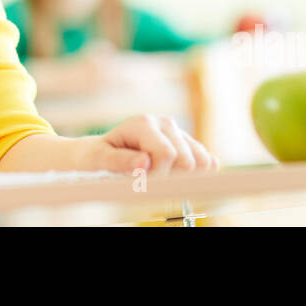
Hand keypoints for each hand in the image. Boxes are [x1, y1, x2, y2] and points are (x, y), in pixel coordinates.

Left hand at [77, 114, 218, 173]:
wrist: (104, 149)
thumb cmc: (100, 155)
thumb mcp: (100, 158)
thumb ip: (119, 161)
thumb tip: (144, 162)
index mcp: (143, 123)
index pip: (167, 154)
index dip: (159, 176)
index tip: (142, 182)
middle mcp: (164, 123)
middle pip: (187, 160)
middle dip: (170, 177)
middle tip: (150, 180)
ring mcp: (178, 132)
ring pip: (201, 161)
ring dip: (184, 177)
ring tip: (162, 177)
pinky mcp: (187, 143)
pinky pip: (206, 161)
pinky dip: (198, 174)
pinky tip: (179, 177)